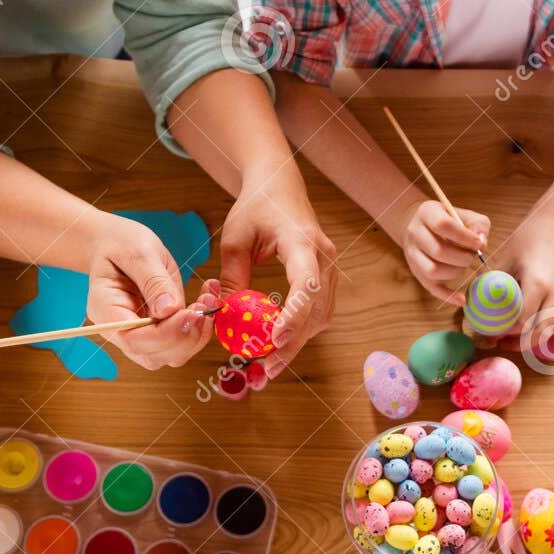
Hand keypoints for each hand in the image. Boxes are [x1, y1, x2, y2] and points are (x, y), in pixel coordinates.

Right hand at [85, 215, 209, 368]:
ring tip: (208, 300)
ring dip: (197, 333)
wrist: (115, 244)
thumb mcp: (138, 252)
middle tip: (205, 304)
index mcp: (105, 310)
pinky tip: (207, 301)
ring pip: (172, 355)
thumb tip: (170, 310)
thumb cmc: (120, 243)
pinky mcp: (158, 332)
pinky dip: (200, 327)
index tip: (191, 313)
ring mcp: (140, 335)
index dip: (167, 334)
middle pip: (155, 355)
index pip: (135, 340)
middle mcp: (120, 331)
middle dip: (186, 335)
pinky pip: (181, 342)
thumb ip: (153, 281)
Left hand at [220, 173, 337, 379]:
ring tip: (271, 363)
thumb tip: (225, 315)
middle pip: (316, 310)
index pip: (306, 285)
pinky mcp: (326, 277)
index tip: (276, 340)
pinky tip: (280, 344)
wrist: (279, 185)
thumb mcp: (234, 238)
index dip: (294, 316)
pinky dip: (301, 331)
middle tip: (267, 368)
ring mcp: (329, 268)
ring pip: (321, 316)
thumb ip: (233, 277)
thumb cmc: (256, 206)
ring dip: (299, 342)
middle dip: (293, 343)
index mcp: (302, 241)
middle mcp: (323, 257)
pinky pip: (319, 310)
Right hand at [402, 200, 488, 305]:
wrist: (420, 225)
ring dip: (455, 272)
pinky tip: (462, 299)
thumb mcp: (463, 214)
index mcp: (427, 214)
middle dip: (462, 257)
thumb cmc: (447, 219)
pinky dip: (447, 296)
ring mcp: (412, 255)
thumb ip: (478, 225)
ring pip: (432, 271)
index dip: (464, 236)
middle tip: (473, 256)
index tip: (479, 244)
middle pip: (438, 251)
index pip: (443, 225)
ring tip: (464, 265)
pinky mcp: (416, 272)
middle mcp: (415, 234)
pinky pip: (430, 288)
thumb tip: (482, 244)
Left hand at [494, 214, 553, 353]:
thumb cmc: (526, 240)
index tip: (495, 333)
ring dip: (546, 336)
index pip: (522, 321)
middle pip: (542, 330)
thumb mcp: (504, 260)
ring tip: (529, 336)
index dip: (507, 332)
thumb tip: (473, 310)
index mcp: (537, 282)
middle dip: (521, 342)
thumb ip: (491, 286)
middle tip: (506, 341)